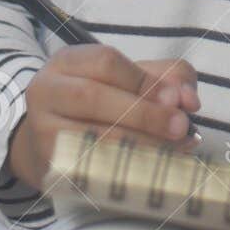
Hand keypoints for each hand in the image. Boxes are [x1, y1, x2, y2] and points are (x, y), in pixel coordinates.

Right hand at [6, 44, 199, 189]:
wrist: (57, 144)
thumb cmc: (106, 103)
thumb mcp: (134, 79)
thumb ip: (169, 78)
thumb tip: (187, 99)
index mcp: (68, 61)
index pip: (105, 62)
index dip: (143, 81)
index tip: (176, 99)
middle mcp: (46, 90)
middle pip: (93, 97)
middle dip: (144, 114)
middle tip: (181, 126)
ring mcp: (42, 130)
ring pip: (90, 136)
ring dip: (140, 144)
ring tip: (175, 148)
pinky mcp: (47, 166)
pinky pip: (89, 167)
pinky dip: (126, 168)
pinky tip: (153, 166)